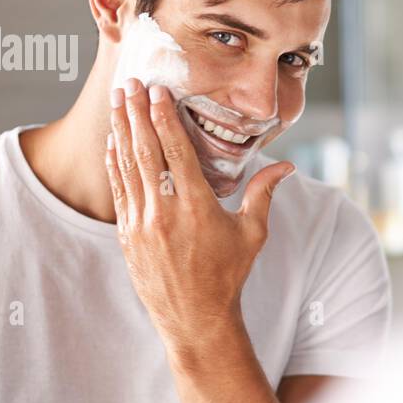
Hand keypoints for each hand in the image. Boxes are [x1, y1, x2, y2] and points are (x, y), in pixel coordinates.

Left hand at [104, 77, 294, 353]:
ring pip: (127, 166)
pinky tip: (114, 141)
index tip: (157, 91)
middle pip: (146, 151)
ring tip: (118, 101)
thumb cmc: (228, 275)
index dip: (164, 118)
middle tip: (131, 83)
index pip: (175, 151)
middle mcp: (165, 213)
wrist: (195, 318)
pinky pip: (119, 190)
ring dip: (121, 130)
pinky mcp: (127, 235)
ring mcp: (141, 224)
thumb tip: (288, 165)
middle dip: (137, 113)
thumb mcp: (252, 234)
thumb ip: (264, 194)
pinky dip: (115, 162)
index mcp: (197, 208)